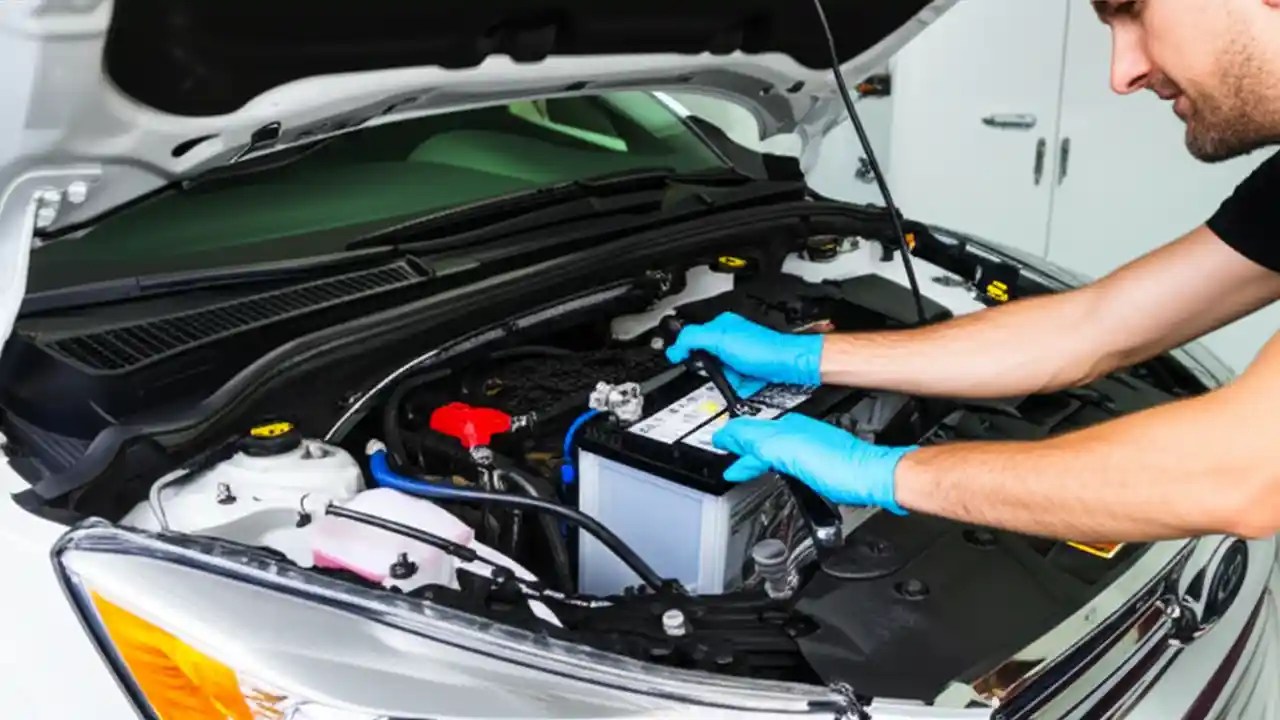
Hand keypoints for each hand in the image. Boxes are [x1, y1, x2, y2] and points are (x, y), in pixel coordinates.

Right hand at [665, 312, 823, 387]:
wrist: (790, 364)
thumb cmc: (763, 349)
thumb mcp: (719, 340)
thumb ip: (693, 339)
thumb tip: (675, 346)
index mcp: (721, 325)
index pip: (693, 337)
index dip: (686, 350)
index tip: (679, 360)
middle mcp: (731, 338)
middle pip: (706, 358)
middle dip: (710, 369)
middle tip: (717, 370)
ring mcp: (740, 355)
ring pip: (721, 373)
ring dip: (726, 379)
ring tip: (736, 378)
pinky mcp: (749, 370)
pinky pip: (735, 381)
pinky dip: (737, 386)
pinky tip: (744, 384)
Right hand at [712, 413, 916, 514]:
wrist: (871, 477)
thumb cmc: (838, 466)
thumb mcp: (786, 450)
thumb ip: (755, 441)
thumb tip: (727, 434)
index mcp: (785, 427)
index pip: (747, 431)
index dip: (729, 439)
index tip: (716, 444)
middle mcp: (797, 433)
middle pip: (759, 439)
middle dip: (740, 447)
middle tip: (727, 458)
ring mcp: (810, 446)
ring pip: (772, 449)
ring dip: (755, 456)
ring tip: (744, 466)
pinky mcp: (820, 462)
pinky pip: (787, 459)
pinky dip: (773, 464)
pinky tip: (776, 470)